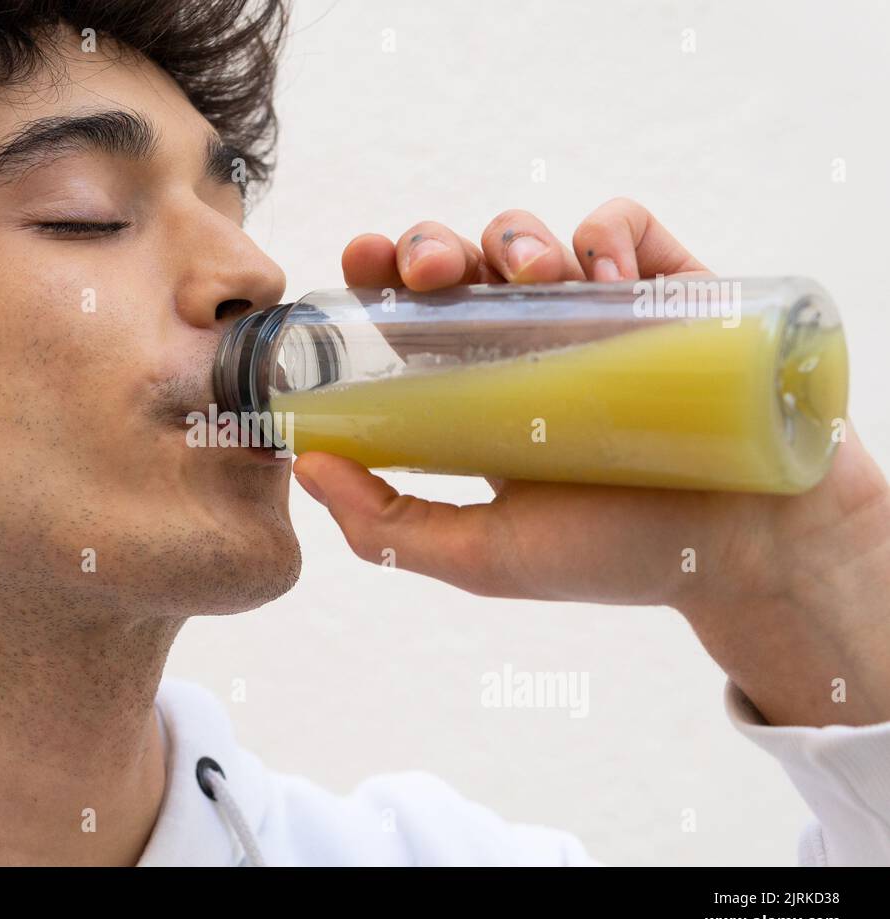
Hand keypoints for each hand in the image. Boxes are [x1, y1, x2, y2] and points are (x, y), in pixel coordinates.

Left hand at [294, 198, 889, 727]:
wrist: (744, 560)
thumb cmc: (611, 557)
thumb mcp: (482, 555)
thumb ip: (388, 525)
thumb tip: (306, 465)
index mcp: (475, 390)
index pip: (409, 315)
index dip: (376, 275)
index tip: (358, 262)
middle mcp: (528, 343)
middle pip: (459, 262)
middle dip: (431, 246)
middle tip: (428, 272)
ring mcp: (599, 315)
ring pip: (531, 237)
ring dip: (512, 236)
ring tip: (529, 274)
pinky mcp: (670, 293)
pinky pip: (627, 228)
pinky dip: (607, 231)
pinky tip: (604, 275)